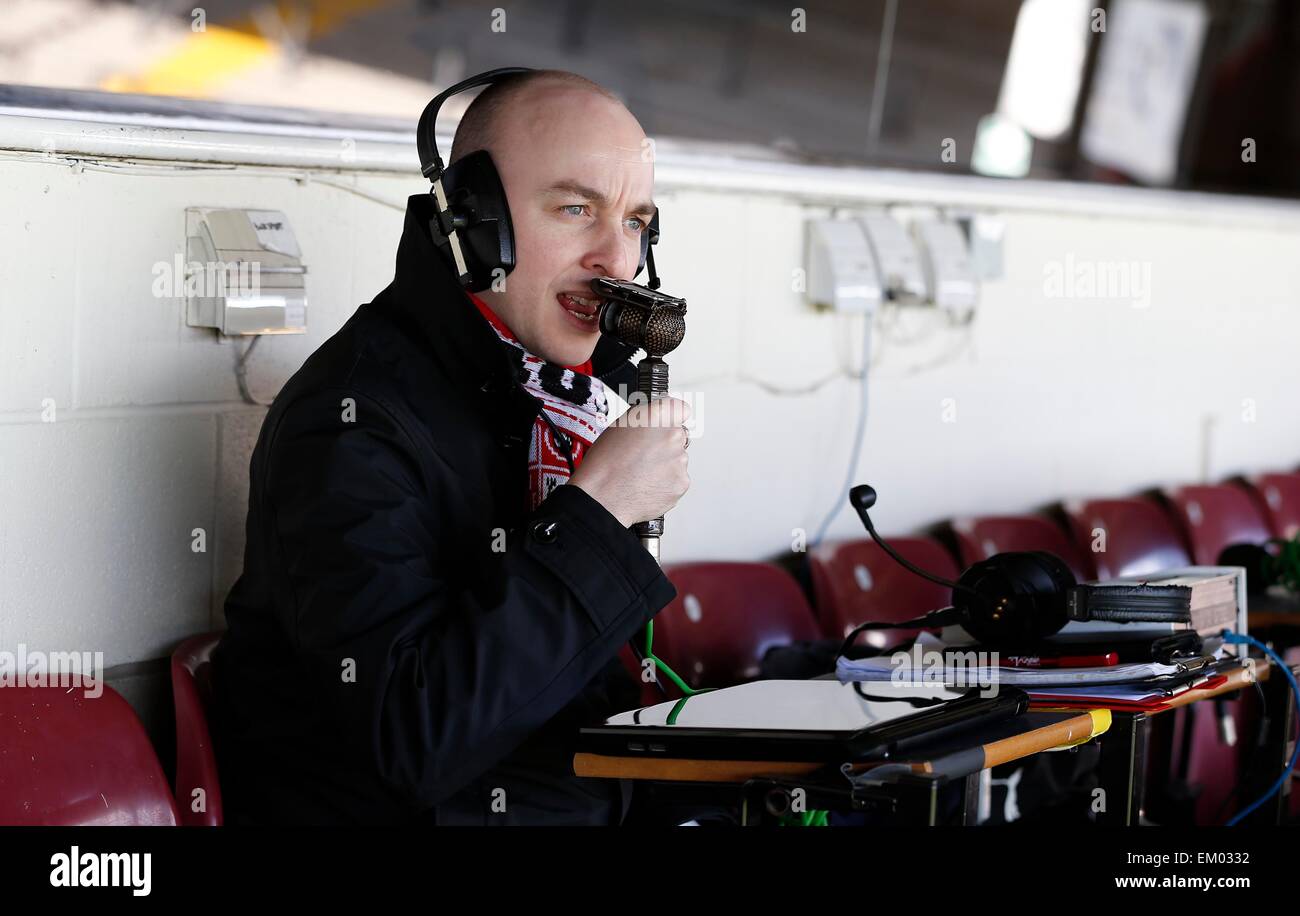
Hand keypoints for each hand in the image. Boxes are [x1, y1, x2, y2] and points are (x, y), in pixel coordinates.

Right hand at [568, 396, 691, 527]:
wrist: (603, 498)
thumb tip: (656, 420)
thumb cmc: (604, 465)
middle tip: (643, 457)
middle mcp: (672, 436)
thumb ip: (645, 419)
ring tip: (640, 474)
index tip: (667, 424)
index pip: (680, 408)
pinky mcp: (681, 483)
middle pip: (677, 438)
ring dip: (664, 466)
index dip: (673, 417)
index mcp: (656, 417)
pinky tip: (646, 485)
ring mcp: (679, 461)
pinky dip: (665, 484)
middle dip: (664, 446)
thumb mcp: (618, 426)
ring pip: (677, 461)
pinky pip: (677, 481)